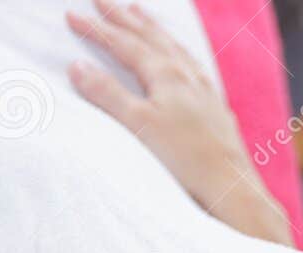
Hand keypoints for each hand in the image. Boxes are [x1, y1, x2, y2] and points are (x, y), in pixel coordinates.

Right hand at [65, 1, 289, 244]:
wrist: (230, 185)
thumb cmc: (184, 158)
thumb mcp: (138, 124)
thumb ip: (107, 93)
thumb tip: (77, 65)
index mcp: (166, 75)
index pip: (124, 44)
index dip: (97, 29)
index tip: (72, 14)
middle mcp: (188, 76)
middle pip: (151, 37)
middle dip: (123, 16)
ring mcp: (206, 90)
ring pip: (175, 48)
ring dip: (153, 29)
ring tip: (139, 13)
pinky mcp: (216, 108)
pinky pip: (194, 66)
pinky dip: (179, 52)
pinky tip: (181, 58)